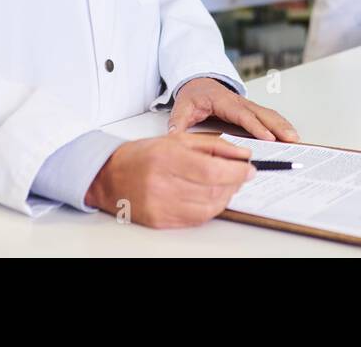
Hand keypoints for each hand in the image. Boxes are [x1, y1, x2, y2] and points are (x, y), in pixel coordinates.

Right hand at [84, 133, 253, 227]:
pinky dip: (211, 208)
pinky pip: (197, 219)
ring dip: (225, 196)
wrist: (110, 176)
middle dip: (234, 183)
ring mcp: (160, 206)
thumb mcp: (178, 139)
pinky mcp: (160, 221)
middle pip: (212, 190)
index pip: (211, 170)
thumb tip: (242, 155)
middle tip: (241, 175)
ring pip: (208, 207)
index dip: (236, 172)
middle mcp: (162, 184)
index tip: (249, 169)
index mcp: (166, 158)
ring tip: (225, 184)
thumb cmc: (143, 155)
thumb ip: (213, 145)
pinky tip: (210, 197)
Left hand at [168, 77, 298, 142]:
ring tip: (295, 138)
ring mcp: (247, 105)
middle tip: (290, 138)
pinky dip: (280, 123)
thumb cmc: (193, 95)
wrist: (199, 82)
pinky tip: (289, 134)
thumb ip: (178, 121)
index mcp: (224, 101)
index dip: (256, 126)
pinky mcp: (251, 109)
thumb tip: (174, 136)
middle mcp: (240, 102)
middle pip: (262, 113)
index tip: (267, 137)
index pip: (243, 115)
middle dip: (277, 126)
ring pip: (268, 114)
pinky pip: (268, 115)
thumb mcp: (182, 106)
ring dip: (282, 125)